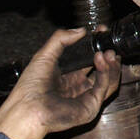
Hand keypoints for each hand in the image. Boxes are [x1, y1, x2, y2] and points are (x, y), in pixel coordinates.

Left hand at [0, 28, 122, 138]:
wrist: (28, 108)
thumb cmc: (30, 88)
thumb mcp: (44, 55)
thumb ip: (61, 39)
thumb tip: (80, 30)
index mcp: (68, 77)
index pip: (89, 61)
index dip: (96, 48)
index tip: (101, 34)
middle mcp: (79, 87)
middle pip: (102, 70)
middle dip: (108, 56)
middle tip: (109, 44)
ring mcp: (86, 97)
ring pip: (108, 80)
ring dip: (111, 65)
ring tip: (108, 52)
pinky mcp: (91, 106)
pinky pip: (104, 87)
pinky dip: (106, 72)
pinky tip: (100, 59)